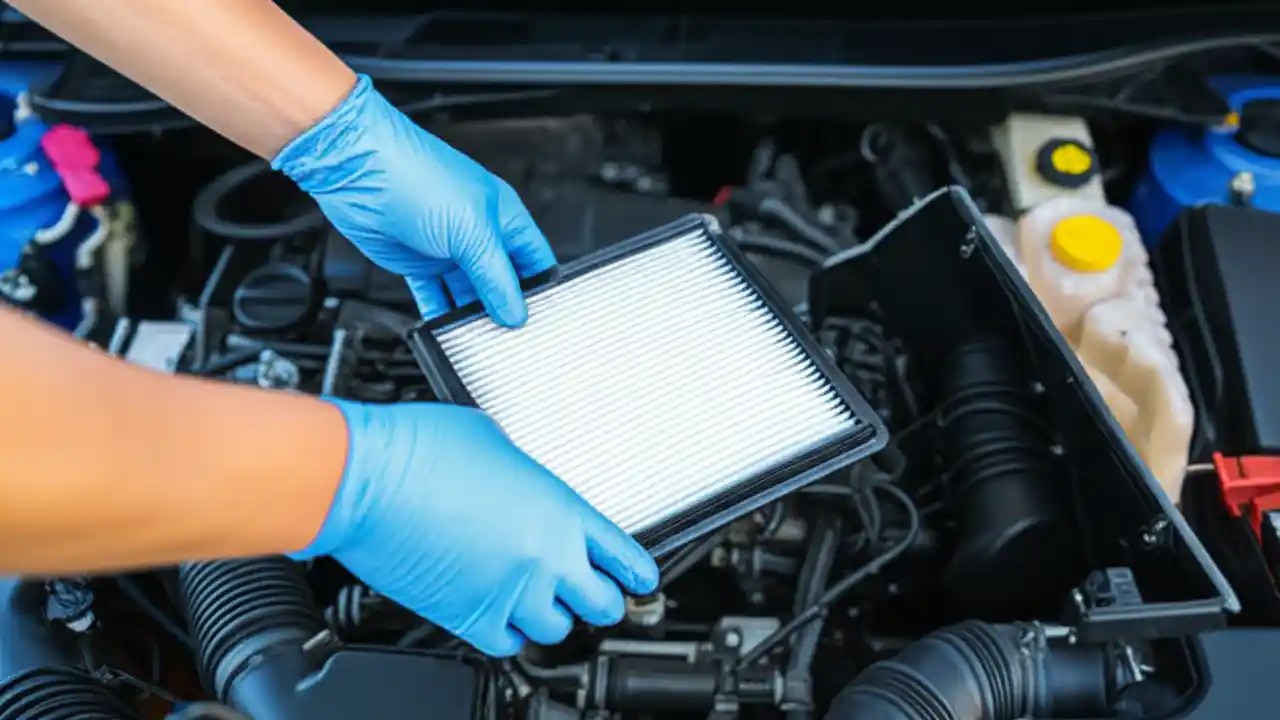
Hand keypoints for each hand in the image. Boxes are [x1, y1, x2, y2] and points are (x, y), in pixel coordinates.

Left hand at [272, 74, 555, 325]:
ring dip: (473, 314)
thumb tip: (515, 312)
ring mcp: (447, 247)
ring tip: (479, 336)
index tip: (542, 317)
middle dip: (507, 306)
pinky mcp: (418, 261)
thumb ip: (496, 277)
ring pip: (468, 292)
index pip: (534, 258)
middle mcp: (478, 231)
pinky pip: (435, 295)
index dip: (541, 287)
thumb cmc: (417, 175)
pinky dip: (440, 313)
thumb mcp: (472, 231)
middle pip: (502, 280)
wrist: (359, 169)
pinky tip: (445, 327)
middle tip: (511, 335)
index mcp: (503, 215)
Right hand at [293, 399, 658, 656]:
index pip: (623, 555)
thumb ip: (527, 476)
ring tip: (544, 601)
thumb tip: (526, 487)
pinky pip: (508, 644)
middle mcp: (544, 558)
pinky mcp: (466, 616)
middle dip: (601, 597)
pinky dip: (512, 634)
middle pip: (602, 603)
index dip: (636, 570)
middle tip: (594, 592)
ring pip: (557, 629)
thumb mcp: (496, 441)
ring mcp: (507, 592)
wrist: (365, 478)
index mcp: (561, 510)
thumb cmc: (418, 447)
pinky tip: (508, 618)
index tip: (641, 578)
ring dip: (554, 615)